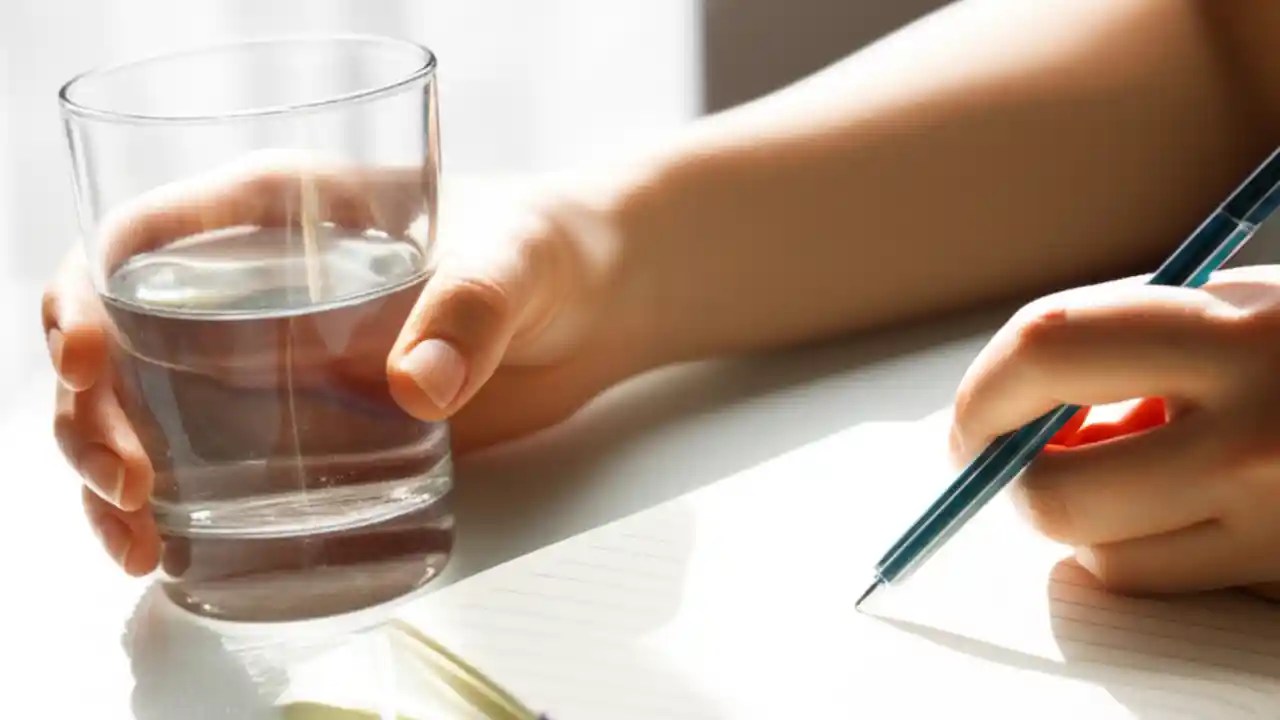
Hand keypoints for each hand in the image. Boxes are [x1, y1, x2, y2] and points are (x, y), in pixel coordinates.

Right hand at [44, 157, 646, 574]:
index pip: (141, 238)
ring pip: (141, 403)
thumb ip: (474, 309)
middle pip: (115, 333)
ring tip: (134, 539)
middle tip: (126, 482)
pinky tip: (162, 549)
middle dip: (88, 408)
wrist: (589, 309)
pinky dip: (167, 501)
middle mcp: (252, 282)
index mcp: (279, 212)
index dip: (86, 294)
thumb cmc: (547, 250)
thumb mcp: (516, 261)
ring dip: (109, 470)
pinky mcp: (301, 418)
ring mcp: (268, 355)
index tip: (86, 358)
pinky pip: (205, 454)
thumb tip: (417, 387)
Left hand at [950, 267, 1279, 599]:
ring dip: (1080, 518)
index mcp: (1238, 330)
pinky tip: (1176, 504)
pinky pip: (1161, 581)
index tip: (969, 417)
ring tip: (1128, 466)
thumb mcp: (1233, 307)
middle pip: (1055, 493)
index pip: (1049, 347)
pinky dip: (1136, 549)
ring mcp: (1276, 519)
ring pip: (1101, 555)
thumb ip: (1119, 350)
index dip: (983, 389)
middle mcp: (1256, 436)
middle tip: (1014, 459)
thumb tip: (1008, 420)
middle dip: (1012, 480)